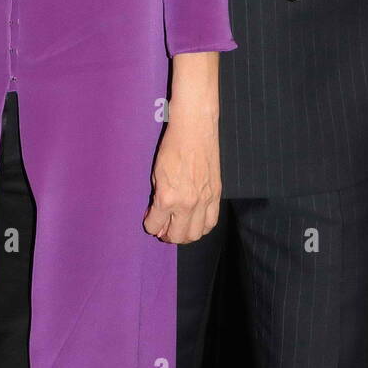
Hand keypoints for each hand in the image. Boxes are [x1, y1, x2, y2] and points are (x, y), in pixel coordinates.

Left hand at [144, 105, 220, 244]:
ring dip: (186, 235)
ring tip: (180, 227)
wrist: (194, 130)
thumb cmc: (171, 148)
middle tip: (165, 229)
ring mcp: (204, 201)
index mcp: (168, 199)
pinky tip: (196, 221)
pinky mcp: (216, 195)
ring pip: (197, 234)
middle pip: (178, 236)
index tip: (151, 222)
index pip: (155, 226)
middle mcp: (187, 205)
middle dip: (168, 235)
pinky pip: (212, 221)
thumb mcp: (156, 174)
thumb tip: (158, 214)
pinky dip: (202, 227)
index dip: (151, 226)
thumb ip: (157, 198)